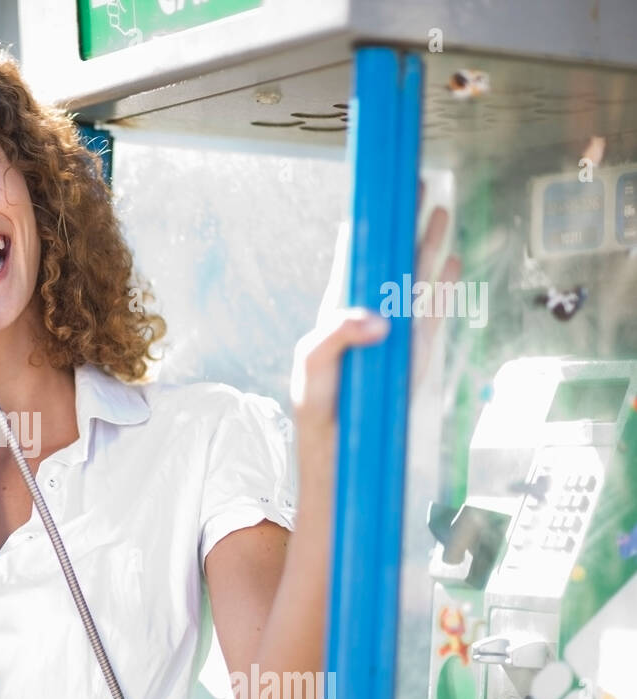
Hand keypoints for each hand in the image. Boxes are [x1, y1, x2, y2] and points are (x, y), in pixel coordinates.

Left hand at [289, 189, 460, 436]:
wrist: (343, 448)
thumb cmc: (318, 404)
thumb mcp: (313, 367)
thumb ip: (336, 338)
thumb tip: (377, 318)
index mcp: (338, 309)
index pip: (355, 256)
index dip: (367, 223)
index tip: (378, 190)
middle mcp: (368, 312)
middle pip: (391, 256)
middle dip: (404, 221)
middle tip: (416, 183)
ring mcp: (395, 329)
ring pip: (416, 276)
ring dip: (428, 244)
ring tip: (439, 210)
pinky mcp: (416, 350)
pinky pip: (435, 311)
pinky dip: (444, 287)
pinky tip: (452, 263)